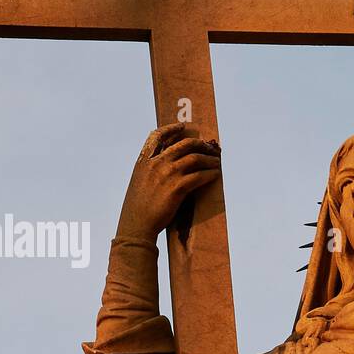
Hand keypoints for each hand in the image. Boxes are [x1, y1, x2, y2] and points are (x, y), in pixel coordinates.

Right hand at [116, 124, 221, 239]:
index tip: (183, 127)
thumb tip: (168, 166)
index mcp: (143, 161)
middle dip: (200, 144)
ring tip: (217, 162)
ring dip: (210, 159)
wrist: (136, 226)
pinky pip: (200, 176)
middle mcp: (156, 164)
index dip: (171, 129)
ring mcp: (167, 175)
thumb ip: (150, 171)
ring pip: (195, 158)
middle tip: (209, 148)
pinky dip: (210, 174)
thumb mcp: (139, 183)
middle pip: (184, 144)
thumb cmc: (137, 209)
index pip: (157, 136)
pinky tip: (215, 175)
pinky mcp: (177, 188)